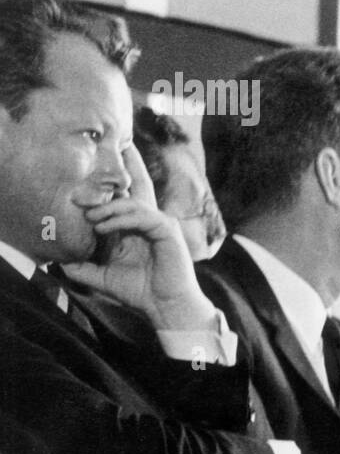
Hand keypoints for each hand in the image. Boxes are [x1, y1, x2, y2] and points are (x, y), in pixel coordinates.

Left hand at [60, 144, 217, 330]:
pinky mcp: (167, 230)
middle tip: (111, 146)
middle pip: (138, 184)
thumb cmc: (140, 292)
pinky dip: (121, 219)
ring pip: (133, 201)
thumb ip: (82, 267)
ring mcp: (160, 223)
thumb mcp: (102, 277)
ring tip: (90, 216)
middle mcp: (149, 220)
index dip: (104, 188)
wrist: (165, 307)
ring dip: (109, 206)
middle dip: (127, 164)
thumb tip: (56, 261)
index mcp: (136, 226)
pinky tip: (103, 227)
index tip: (79, 186)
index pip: (122, 197)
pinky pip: (143, 216)